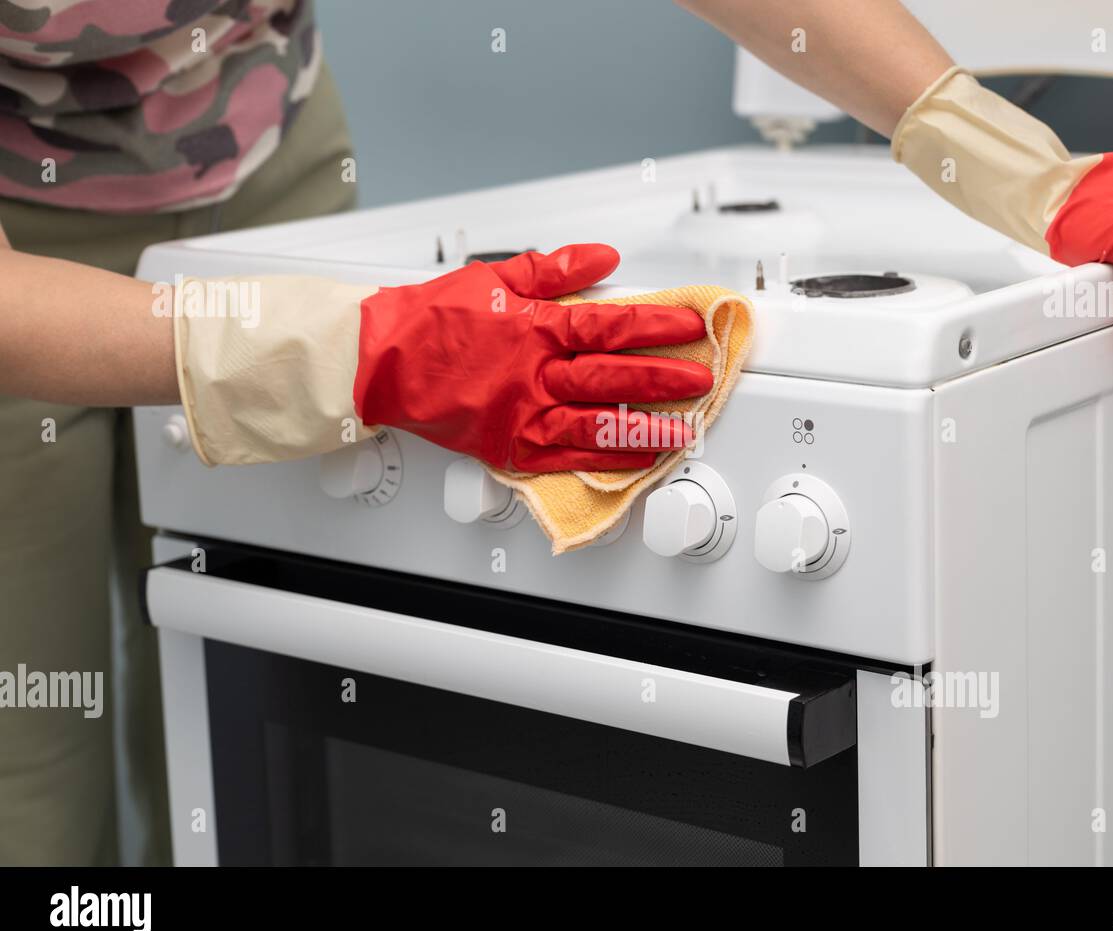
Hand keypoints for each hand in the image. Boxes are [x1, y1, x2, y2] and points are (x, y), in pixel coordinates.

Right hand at [353, 244, 713, 471]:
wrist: (379, 360)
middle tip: (702, 378)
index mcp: (533, 327)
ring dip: (645, 427)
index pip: (609, 324)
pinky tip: (637, 458)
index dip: (655, 324)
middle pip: (611, 376)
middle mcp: (532, 373)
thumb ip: (556, 269)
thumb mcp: (496, 278)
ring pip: (596, 423)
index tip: (689, 325)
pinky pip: (566, 456)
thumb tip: (604, 258)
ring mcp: (522, 413)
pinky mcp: (508, 446)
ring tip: (685, 429)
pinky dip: (605, 458)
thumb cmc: (432, 318)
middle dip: (663, 377)